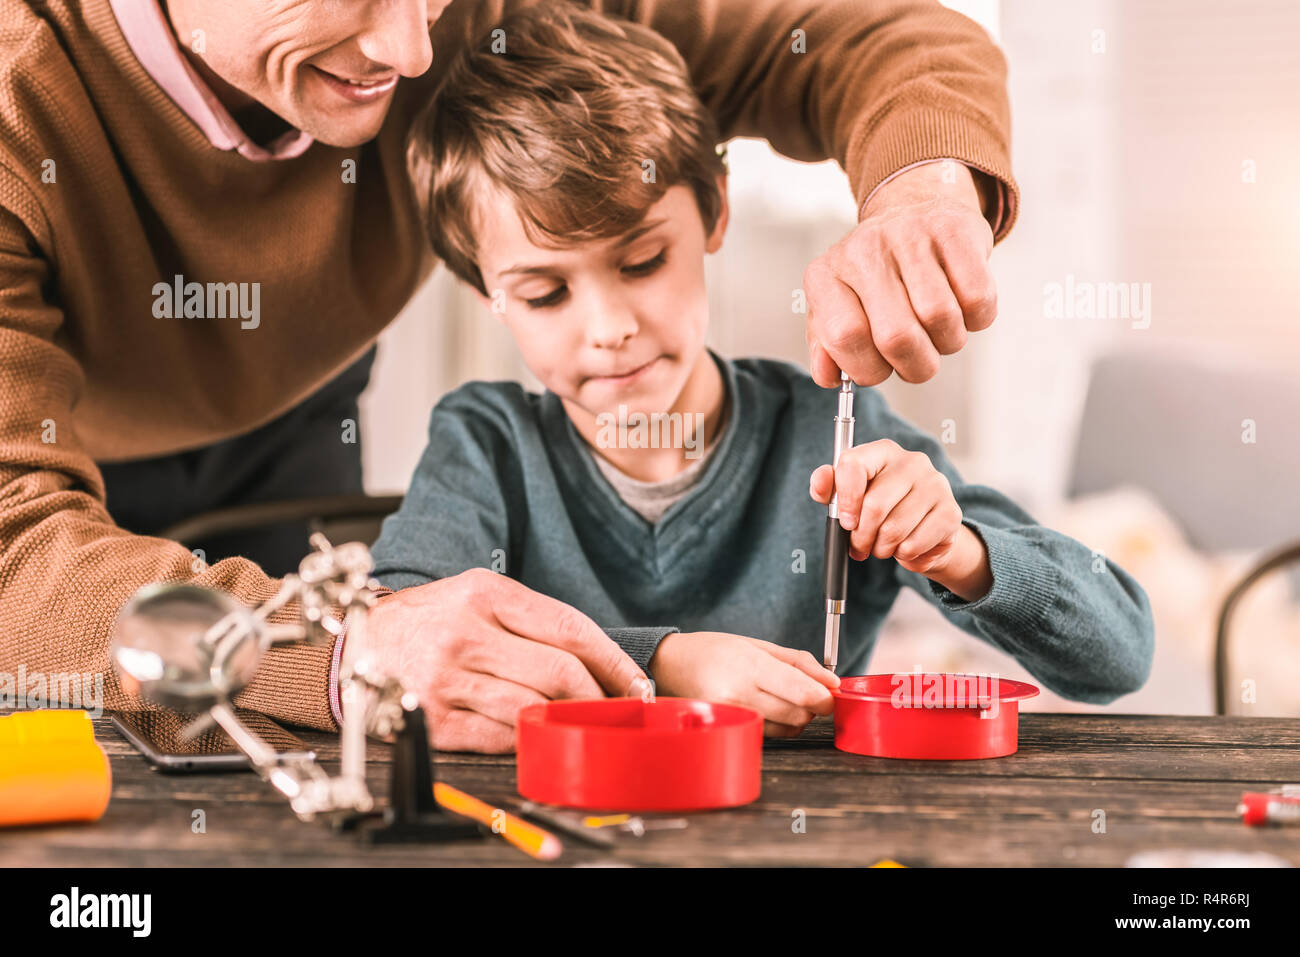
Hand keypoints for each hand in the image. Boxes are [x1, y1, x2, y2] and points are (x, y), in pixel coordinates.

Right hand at [364, 569, 648, 752]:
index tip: (636, 682)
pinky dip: (528, 738)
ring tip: (583, 722)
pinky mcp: (435, 721)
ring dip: (568, 720)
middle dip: (600, 696)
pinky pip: (500, 737)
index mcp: (483, 594)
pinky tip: (538, 733)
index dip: (613, 661)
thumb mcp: (475, 594)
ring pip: (533, 708)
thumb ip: (531, 619)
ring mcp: (447, 681)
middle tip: (617, 708)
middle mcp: (465, 634)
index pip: (570, 629)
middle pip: (560, 672)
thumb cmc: (429, 619)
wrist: (356, 645)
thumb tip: (598, 660)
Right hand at [647, 632, 839, 736]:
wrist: (670, 665)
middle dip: (810, 707)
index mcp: (749, 664)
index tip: (831, 696)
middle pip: (798, 714)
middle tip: (804, 693)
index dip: (825, 698)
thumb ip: (798, 663)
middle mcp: (738, 692)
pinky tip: (763, 708)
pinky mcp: (727, 728)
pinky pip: (768, 735)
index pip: (802, 692)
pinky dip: (776, 725)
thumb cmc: (713, 651)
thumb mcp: (757, 645)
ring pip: (785, 728)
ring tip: (777, 697)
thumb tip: (832, 682)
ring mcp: (731, 715)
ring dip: (794, 717)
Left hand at [804, 161, 996, 386]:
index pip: (845, 337)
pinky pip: (977, 297)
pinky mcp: (954, 229)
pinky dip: (977, 318)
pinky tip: (963, 306)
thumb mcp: (838, 306)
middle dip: (916, 366)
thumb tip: (828, 376)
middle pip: (897, 337)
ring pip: (940, 318)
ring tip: (941, 329)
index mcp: (825, 275)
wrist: (914, 210)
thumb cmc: (875, 273)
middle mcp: (862, 250)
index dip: (869, 368)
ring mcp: (909, 234)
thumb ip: (827, 347)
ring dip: (949, 341)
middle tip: (920, 359)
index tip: (881, 368)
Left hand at [810, 439, 991, 601]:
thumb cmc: (881, 508)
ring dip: (881, 548)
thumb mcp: (849, 495)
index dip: (845, 500)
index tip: (846, 521)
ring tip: (881, 546)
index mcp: (882, 451)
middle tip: (859, 545)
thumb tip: (820, 482)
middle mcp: (912, 462)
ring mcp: (935, 485)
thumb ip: (828, 487)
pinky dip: (903, 554)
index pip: (853, 465)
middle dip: (861, 535)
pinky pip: (914, 544)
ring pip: (894, 529)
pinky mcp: (950, 512)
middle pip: (875, 505)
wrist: (924, 527)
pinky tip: (904, 547)